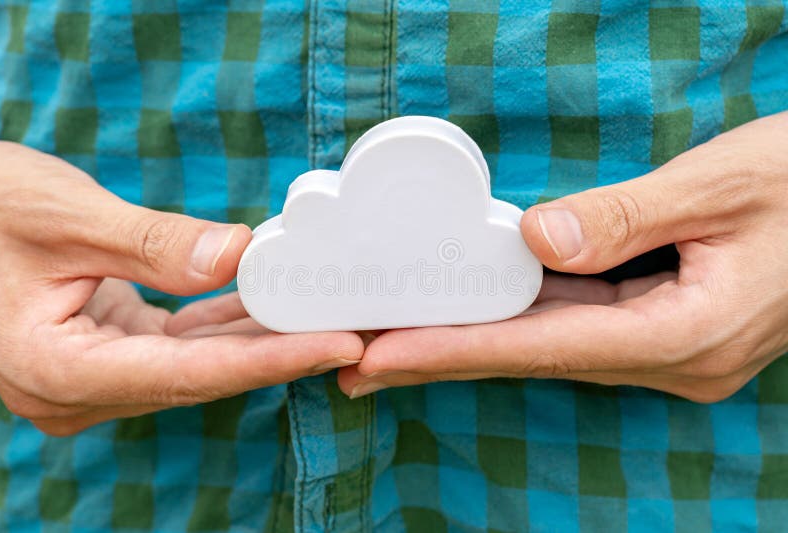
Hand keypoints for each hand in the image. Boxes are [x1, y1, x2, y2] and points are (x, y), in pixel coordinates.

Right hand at [0, 142, 362, 435]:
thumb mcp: (66, 215)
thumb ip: (154, 243)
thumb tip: (241, 253)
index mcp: (55, 370)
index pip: (189, 374)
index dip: (269, 361)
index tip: (336, 346)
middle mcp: (74, 391)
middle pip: (202, 374)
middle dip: (279, 351)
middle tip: (352, 329)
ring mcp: (92, 377)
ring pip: (197, 361)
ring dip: (258, 335)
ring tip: (327, 312)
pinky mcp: (108, 354)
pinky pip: (181, 342)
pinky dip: (225, 321)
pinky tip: (271, 300)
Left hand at [339, 112, 787, 402]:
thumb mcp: (722, 185)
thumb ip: (626, 217)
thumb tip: (537, 238)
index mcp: (686, 334)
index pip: (544, 347)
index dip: (457, 350)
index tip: (384, 354)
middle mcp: (671, 358)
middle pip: (533, 358)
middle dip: (444, 358)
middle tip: (359, 361)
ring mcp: (667, 350)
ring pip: (548, 348)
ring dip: (472, 343)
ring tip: (394, 343)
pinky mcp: (663, 328)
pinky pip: (575, 327)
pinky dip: (516, 323)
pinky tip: (469, 316)